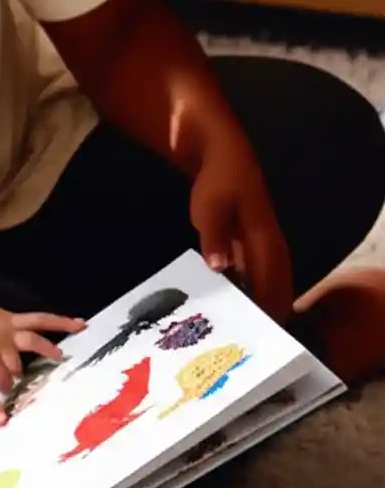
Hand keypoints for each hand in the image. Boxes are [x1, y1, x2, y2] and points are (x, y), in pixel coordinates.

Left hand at [0, 289, 84, 424]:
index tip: (1, 420)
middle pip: (4, 374)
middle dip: (9, 386)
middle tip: (14, 394)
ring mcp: (3, 334)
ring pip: (22, 353)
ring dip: (30, 364)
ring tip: (46, 369)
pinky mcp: (13, 321)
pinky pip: (38, 321)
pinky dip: (59, 322)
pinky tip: (80, 325)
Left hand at [189, 147, 291, 320]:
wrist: (223, 153)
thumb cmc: (217, 181)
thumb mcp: (209, 208)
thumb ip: (214, 238)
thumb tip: (221, 269)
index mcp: (263, 238)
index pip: (270, 280)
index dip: (268, 305)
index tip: (263, 329)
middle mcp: (269, 241)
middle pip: (277, 281)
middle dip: (272, 306)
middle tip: (261, 334)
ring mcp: (263, 238)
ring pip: (272, 275)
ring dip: (267, 296)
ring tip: (257, 321)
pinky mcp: (253, 235)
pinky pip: (260, 266)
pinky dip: (256, 283)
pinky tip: (242, 295)